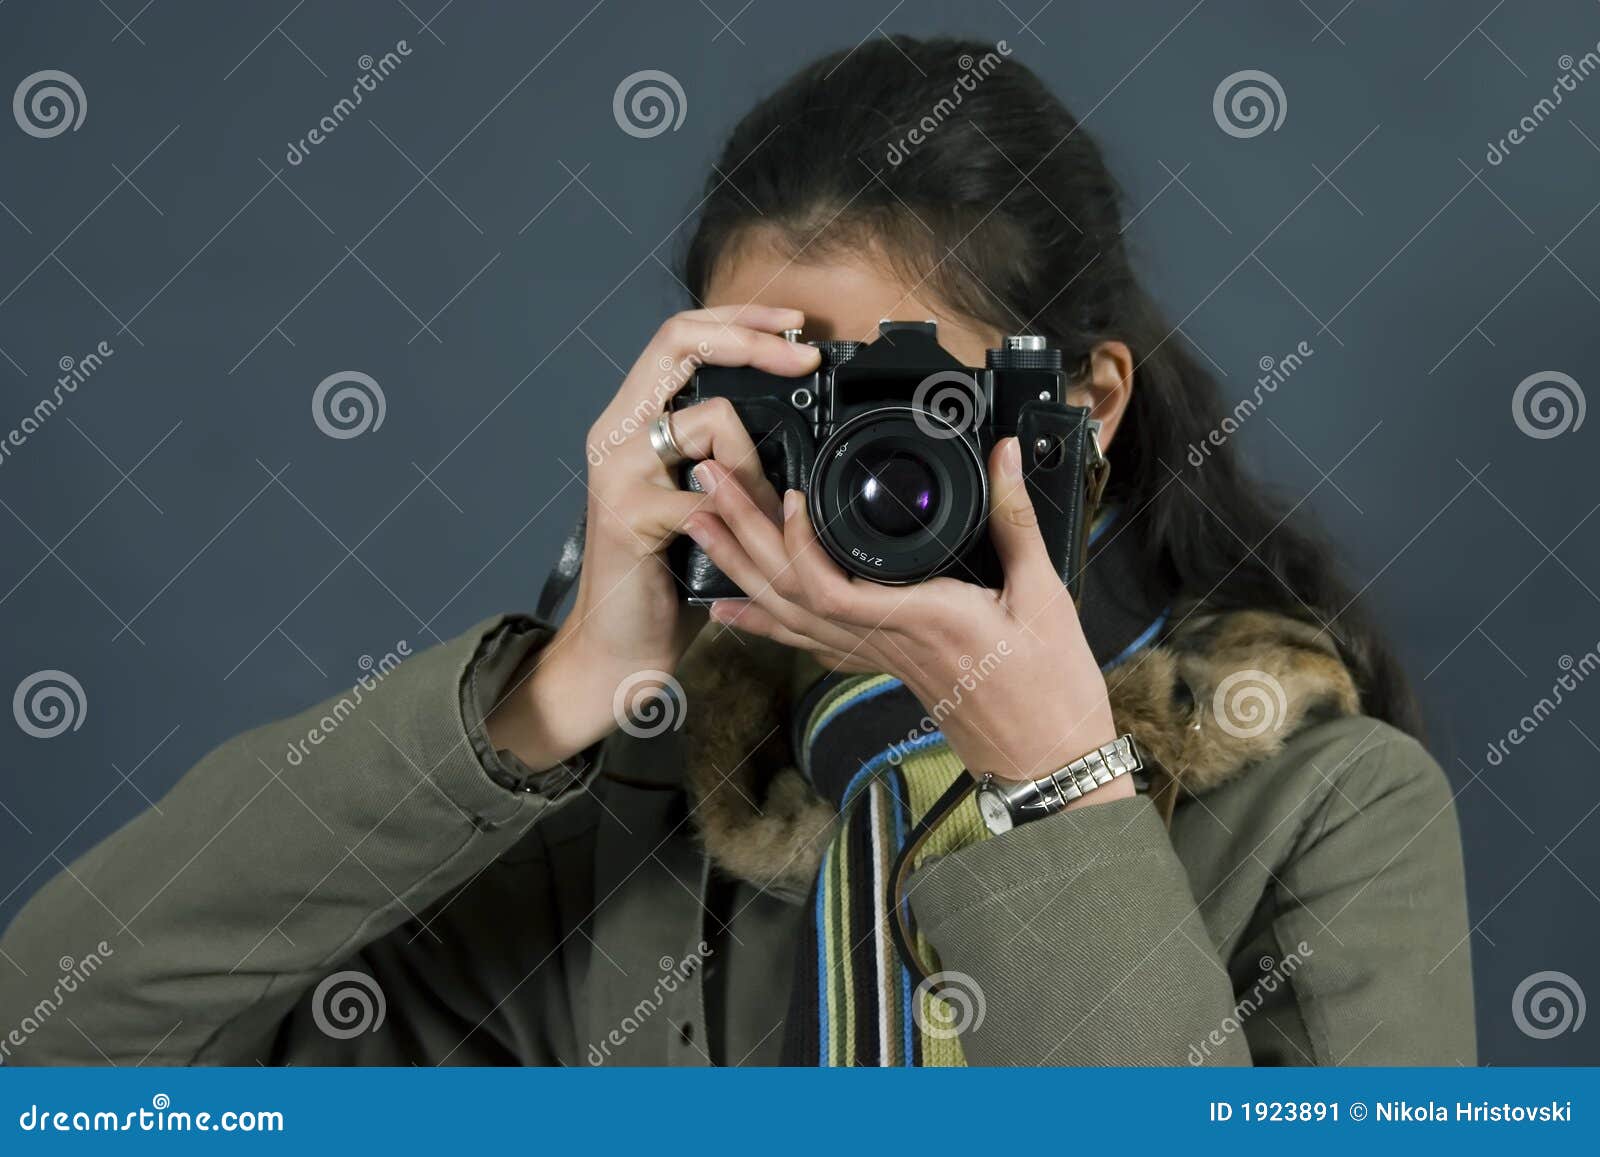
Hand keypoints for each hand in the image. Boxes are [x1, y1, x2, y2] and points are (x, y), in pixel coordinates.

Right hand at [487, 305, 818, 769]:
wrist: (621, 647)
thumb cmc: (668, 576)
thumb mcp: (705, 500)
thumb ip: (727, 457)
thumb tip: (790, 422)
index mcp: (633, 423)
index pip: (680, 336)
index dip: (738, 320)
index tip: (794, 325)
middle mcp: (616, 434)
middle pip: (680, 343)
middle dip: (753, 340)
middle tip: (803, 355)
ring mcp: (618, 472)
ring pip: (710, 419)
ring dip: (755, 463)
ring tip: (757, 513)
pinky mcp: (629, 515)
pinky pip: (709, 494)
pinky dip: (740, 517)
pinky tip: (731, 543)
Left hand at [685, 436, 1126, 799]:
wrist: (1046, 760)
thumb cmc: (1048, 688)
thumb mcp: (1043, 595)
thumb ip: (1014, 519)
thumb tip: (1005, 453)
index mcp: (919, 618)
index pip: (829, 587)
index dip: (796, 544)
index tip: (786, 494)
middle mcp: (884, 640)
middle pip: (789, 592)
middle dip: (740, 536)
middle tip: (704, 486)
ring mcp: (877, 657)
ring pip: (788, 616)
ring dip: (737, 569)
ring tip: (698, 525)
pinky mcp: (881, 665)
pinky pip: (808, 640)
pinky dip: (764, 619)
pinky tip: (730, 606)